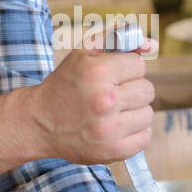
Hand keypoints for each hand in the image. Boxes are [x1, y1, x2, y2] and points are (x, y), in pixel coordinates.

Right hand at [31, 28, 157, 163]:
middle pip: (147, 90)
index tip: (110, 76)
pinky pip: (145, 137)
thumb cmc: (65, 85)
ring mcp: (109, 129)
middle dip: (131, 90)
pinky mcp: (112, 150)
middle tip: (111, 94)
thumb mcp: (84, 53)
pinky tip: (116, 127)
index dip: (125, 69)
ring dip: (133, 112)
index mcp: (97, 72)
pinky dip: (134, 132)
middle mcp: (104, 101)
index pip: (139, 65)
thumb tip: (152, 45)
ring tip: (113, 112)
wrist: (38, 122)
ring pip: (148, 114)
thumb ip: (118, 40)